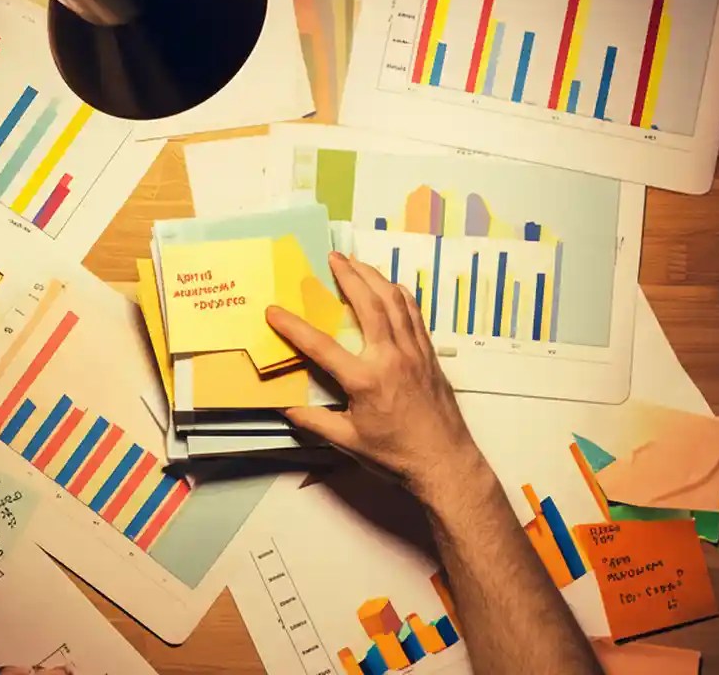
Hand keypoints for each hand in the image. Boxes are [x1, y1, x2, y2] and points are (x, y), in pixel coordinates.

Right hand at [266, 252, 483, 498]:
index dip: (294, 326)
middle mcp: (391, 357)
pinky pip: (413, 314)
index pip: (321, 346)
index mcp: (366, 380)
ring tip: (358, 263)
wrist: (444, 461)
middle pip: (368, 303)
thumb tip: (286, 408)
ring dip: (375, 277)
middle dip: (348, 276)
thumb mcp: (348, 441)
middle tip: (332, 258)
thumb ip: (315, 421)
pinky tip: (391, 287)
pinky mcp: (428, 353)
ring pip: (394, 301)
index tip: (274, 311)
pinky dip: (400, 295)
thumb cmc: (396, 455)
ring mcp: (414, 352)